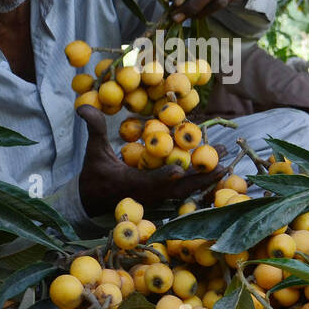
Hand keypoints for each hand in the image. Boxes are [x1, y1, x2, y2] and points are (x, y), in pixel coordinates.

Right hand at [75, 106, 224, 216]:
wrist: (93, 202)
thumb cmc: (95, 176)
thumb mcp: (93, 151)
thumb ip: (93, 129)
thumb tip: (83, 106)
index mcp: (130, 185)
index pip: (147, 181)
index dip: (162, 176)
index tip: (177, 169)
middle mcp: (148, 195)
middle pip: (177, 188)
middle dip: (199, 177)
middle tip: (220, 163)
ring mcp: (158, 198)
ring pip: (186, 190)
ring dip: (206, 179)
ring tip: (226, 163)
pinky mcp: (163, 198)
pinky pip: (186, 191)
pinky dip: (202, 182)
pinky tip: (217, 171)